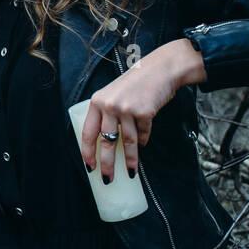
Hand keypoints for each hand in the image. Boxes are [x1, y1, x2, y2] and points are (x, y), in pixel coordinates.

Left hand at [78, 39, 203, 181]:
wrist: (160, 69)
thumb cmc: (136, 84)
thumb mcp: (114, 94)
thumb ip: (108, 114)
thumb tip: (106, 143)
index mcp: (97, 101)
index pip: (87, 132)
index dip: (87, 152)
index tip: (90, 167)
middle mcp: (109, 105)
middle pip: (106, 142)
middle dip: (107, 164)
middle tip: (108, 179)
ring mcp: (126, 109)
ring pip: (127, 142)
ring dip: (130, 160)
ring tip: (130, 172)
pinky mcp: (144, 112)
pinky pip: (143, 134)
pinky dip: (144, 140)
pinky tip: (144, 143)